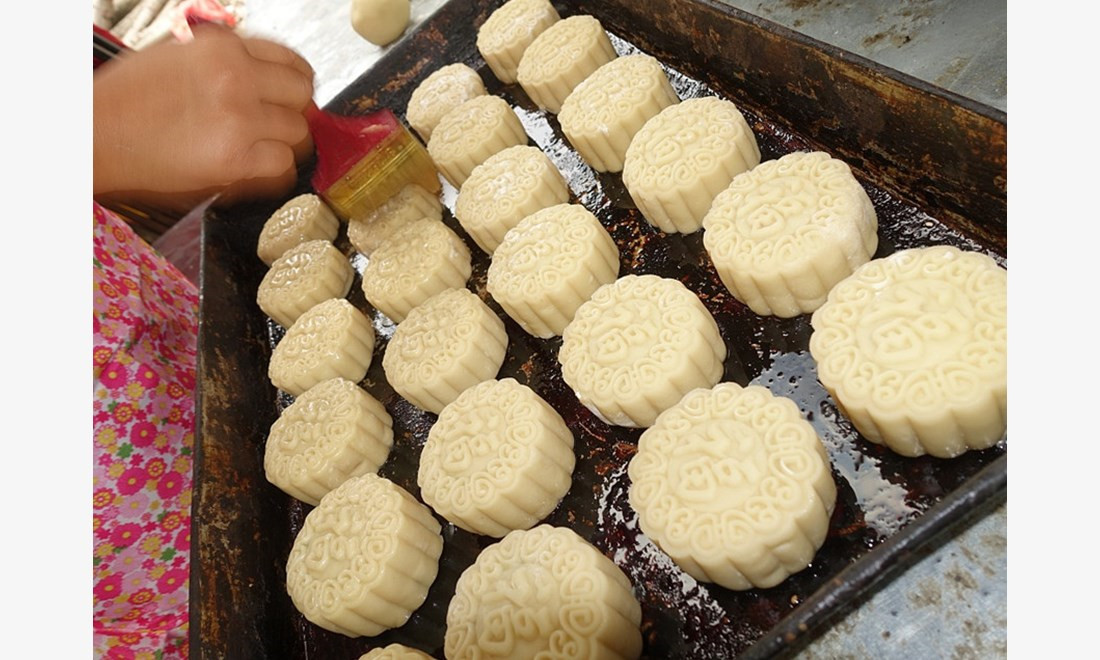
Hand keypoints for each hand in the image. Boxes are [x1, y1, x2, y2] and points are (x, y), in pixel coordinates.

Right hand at [93, 24, 314, 204]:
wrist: (93, 133)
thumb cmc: (128, 98)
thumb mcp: (179, 56)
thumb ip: (226, 62)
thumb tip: (267, 76)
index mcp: (223, 48)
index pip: (290, 61)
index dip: (294, 83)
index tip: (290, 96)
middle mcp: (236, 78)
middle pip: (302, 95)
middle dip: (292, 112)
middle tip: (276, 126)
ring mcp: (238, 119)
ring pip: (297, 133)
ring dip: (281, 144)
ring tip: (254, 148)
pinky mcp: (234, 160)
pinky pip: (282, 166)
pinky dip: (272, 171)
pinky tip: (250, 168)